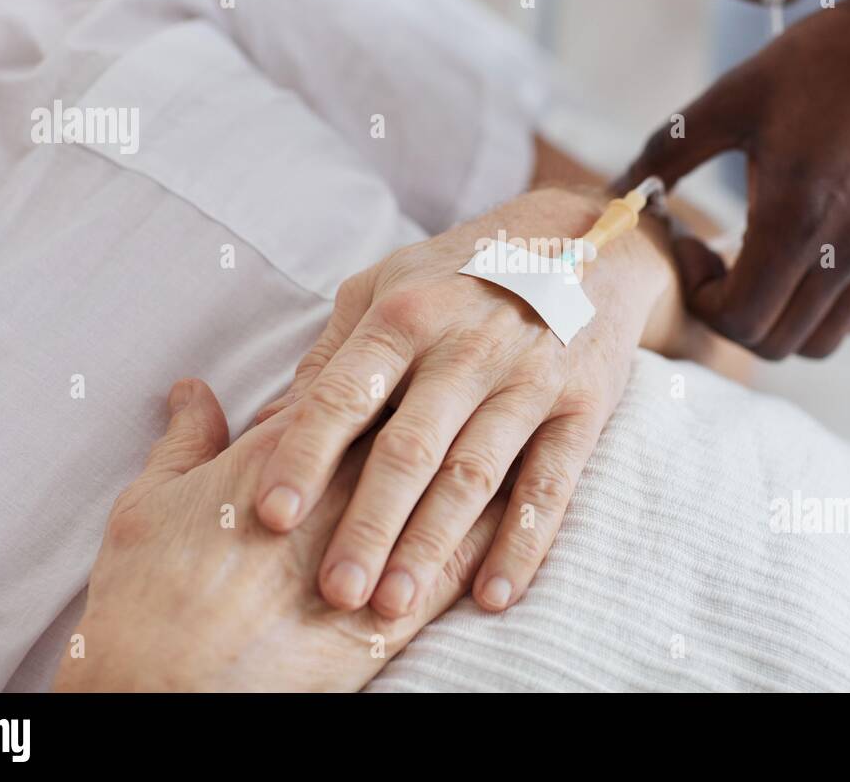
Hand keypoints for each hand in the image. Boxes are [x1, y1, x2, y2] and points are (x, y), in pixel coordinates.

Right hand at [54, 379, 504, 691]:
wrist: (166, 687)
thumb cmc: (147, 594)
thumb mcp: (151, 501)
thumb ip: (185, 438)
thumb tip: (192, 389)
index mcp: (282, 450)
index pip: (347, 389)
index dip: (375, 369)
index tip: (403, 346)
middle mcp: (337, 490)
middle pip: (409, 425)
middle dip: (441, 397)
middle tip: (470, 370)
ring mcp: (371, 548)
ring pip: (444, 486)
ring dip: (481, 455)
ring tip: (514, 424)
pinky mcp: (392, 614)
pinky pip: (461, 564)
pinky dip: (496, 539)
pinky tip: (519, 517)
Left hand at [251, 188, 682, 616]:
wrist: (583, 243)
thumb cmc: (460, 273)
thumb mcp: (387, 285)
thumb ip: (332, 355)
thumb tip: (265, 425)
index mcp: (405, 315)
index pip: (345, 393)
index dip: (306, 454)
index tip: (271, 514)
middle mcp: (467, 347)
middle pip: (410, 448)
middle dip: (369, 523)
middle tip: (336, 590)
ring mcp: (529, 379)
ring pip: (474, 475)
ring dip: (434, 546)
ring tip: (395, 606)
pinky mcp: (581, 408)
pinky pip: (550, 486)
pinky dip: (523, 544)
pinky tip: (492, 596)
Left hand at [617, 0, 849, 359]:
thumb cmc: (822, 62)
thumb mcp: (730, 98)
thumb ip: (669, 152)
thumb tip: (620, 190)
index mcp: (794, 222)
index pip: (738, 321)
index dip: (699, 297)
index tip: (693, 244)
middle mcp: (843, 254)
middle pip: (774, 345)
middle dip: (730, 314)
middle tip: (717, 260)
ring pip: (821, 342)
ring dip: (777, 320)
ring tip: (761, 264)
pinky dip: (824, 311)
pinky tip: (806, 259)